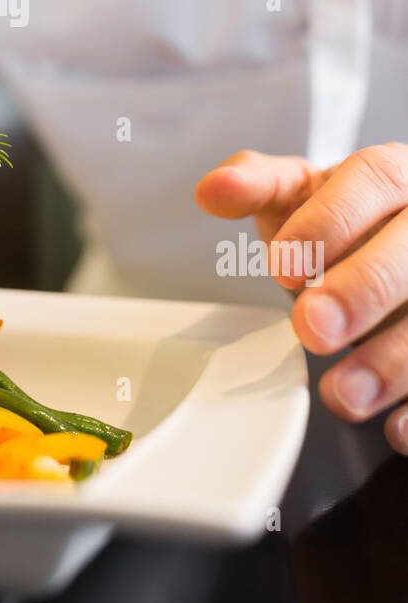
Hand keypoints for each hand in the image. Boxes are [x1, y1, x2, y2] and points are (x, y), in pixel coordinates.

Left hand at [195, 144, 407, 456]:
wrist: (383, 245)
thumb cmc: (339, 220)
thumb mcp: (295, 195)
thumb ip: (255, 185)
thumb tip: (213, 187)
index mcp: (392, 174)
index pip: (372, 180)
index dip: (330, 222)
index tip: (284, 265)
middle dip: (362, 291)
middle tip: (311, 327)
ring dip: (392, 361)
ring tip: (343, 394)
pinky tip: (394, 428)